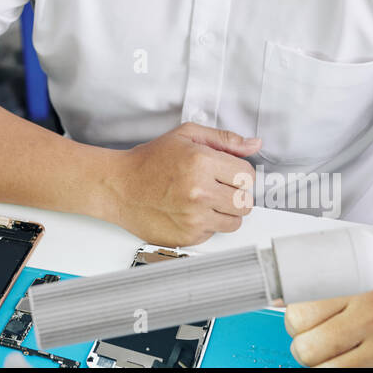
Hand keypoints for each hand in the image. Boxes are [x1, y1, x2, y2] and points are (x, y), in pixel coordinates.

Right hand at [102, 123, 261, 246]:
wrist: (119, 187)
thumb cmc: (148, 161)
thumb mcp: (185, 136)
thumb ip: (223, 139)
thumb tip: (253, 145)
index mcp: (201, 162)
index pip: (248, 175)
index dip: (240, 173)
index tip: (229, 174)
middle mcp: (199, 192)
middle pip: (246, 202)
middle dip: (236, 193)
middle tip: (218, 187)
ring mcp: (194, 217)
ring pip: (235, 222)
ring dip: (225, 211)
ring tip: (205, 200)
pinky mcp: (188, 236)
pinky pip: (214, 233)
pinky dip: (207, 224)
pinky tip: (190, 211)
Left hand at [284, 285, 372, 366]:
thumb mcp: (350, 289)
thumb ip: (315, 293)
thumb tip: (273, 298)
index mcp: (356, 286)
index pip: (298, 313)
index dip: (294, 322)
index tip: (300, 322)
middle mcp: (372, 314)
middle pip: (306, 346)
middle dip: (304, 347)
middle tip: (316, 341)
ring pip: (321, 368)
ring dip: (320, 364)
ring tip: (334, 353)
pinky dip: (337, 370)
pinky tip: (350, 361)